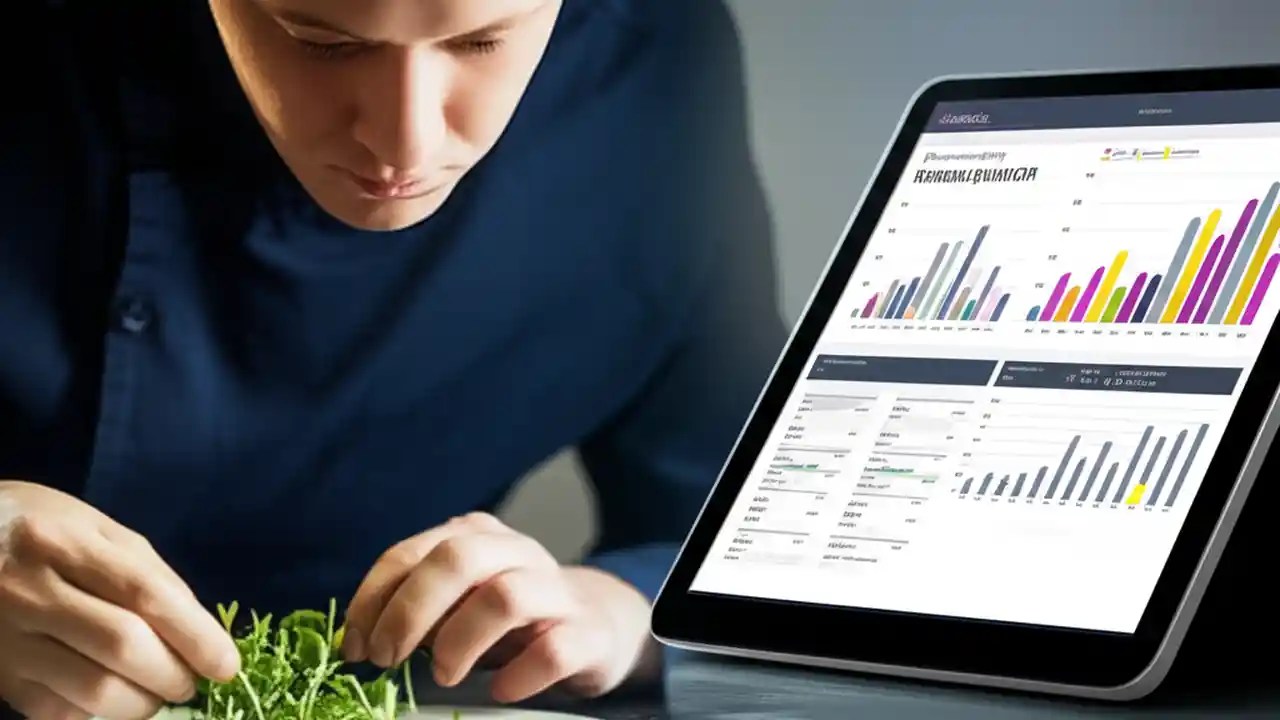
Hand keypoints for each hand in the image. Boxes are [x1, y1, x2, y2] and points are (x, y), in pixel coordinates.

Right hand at [0, 481, 240, 719]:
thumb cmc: (42, 531)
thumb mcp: (97, 530)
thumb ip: (148, 575)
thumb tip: (199, 630)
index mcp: (66, 542)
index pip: (146, 595)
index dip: (196, 636)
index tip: (226, 665)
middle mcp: (29, 589)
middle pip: (122, 646)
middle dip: (172, 674)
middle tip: (191, 682)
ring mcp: (7, 638)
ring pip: (92, 690)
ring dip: (142, 703)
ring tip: (157, 694)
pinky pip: (57, 711)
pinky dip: (98, 714)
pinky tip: (113, 697)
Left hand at [341, 512, 656, 702]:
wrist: (595, 627)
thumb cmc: (509, 619)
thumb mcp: (458, 603)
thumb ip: (417, 607)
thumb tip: (361, 638)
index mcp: (476, 537)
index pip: (411, 553)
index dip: (373, 600)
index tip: (355, 647)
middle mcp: (517, 552)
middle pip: (458, 559)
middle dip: (410, 611)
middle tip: (386, 660)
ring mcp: (556, 590)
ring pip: (506, 597)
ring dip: (460, 640)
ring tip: (443, 674)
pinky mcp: (588, 632)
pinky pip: (553, 650)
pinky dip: (519, 675)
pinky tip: (501, 690)